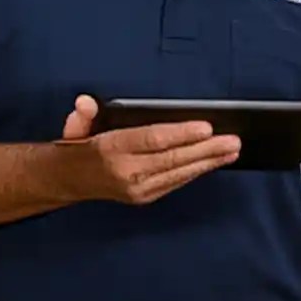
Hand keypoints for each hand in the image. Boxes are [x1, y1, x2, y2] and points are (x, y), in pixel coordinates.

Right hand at [56, 94, 240, 204]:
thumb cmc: (81, 147)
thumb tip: (85, 103)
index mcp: (111, 149)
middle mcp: (126, 172)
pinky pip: (176, 183)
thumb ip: (83, 114)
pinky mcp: (145, 198)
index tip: (206, 127)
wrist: (69, 181)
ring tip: (232, 151)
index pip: (153, 139)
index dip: (182, 134)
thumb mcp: (77, 126)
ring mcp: (137, 189)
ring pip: (179, 173)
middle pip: (173, 158)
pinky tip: (214, 163)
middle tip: (232, 140)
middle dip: (206, 149)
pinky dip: (196, 172)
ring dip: (209, 162)